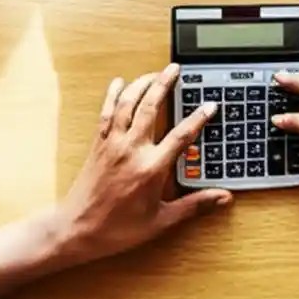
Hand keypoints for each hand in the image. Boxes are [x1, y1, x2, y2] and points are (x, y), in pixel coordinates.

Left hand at [52, 64, 231, 263]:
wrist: (77, 229)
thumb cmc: (117, 229)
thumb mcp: (161, 221)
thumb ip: (194, 205)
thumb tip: (222, 198)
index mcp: (151, 169)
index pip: (181, 136)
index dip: (198, 118)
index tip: (209, 106)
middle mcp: (131, 150)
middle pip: (150, 107)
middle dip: (164, 84)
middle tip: (175, 69)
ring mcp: (112, 144)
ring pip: (127, 103)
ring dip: (141, 84)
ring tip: (154, 73)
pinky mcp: (98, 144)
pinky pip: (107, 112)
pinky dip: (113, 95)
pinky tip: (119, 83)